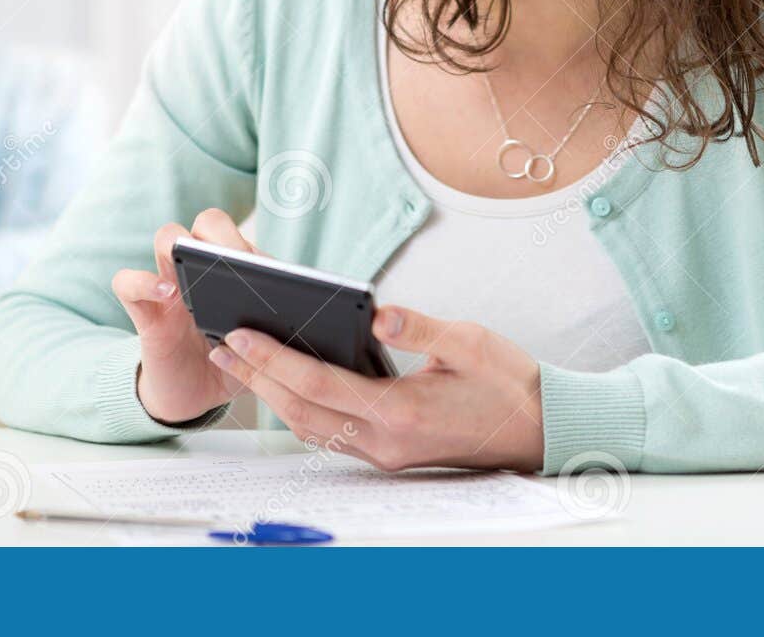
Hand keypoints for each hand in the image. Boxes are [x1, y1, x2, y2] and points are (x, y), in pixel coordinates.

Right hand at [114, 209, 263, 425]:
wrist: (194, 396)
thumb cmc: (232, 364)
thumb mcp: (260, 349)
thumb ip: (275, 331)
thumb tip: (302, 316)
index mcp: (233, 273)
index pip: (242, 234)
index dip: (252, 243)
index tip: (262, 270)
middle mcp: (201, 270)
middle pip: (206, 222)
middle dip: (220, 233)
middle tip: (231, 262)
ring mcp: (169, 287)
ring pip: (165, 236)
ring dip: (179, 245)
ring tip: (197, 273)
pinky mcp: (145, 312)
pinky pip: (127, 282)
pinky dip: (143, 282)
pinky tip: (167, 293)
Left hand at [210, 305, 543, 472]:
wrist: (542, 429)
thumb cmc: (508, 382)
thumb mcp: (468, 341)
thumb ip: (416, 326)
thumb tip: (375, 310)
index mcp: (402, 411)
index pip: (320, 383)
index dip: (274, 359)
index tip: (239, 335)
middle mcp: (386, 440)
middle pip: (302, 413)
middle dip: (257, 380)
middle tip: (221, 347)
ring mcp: (386, 454)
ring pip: (312, 429)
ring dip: (274, 397)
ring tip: (243, 363)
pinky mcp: (391, 454)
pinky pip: (332, 435)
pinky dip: (302, 409)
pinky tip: (289, 384)